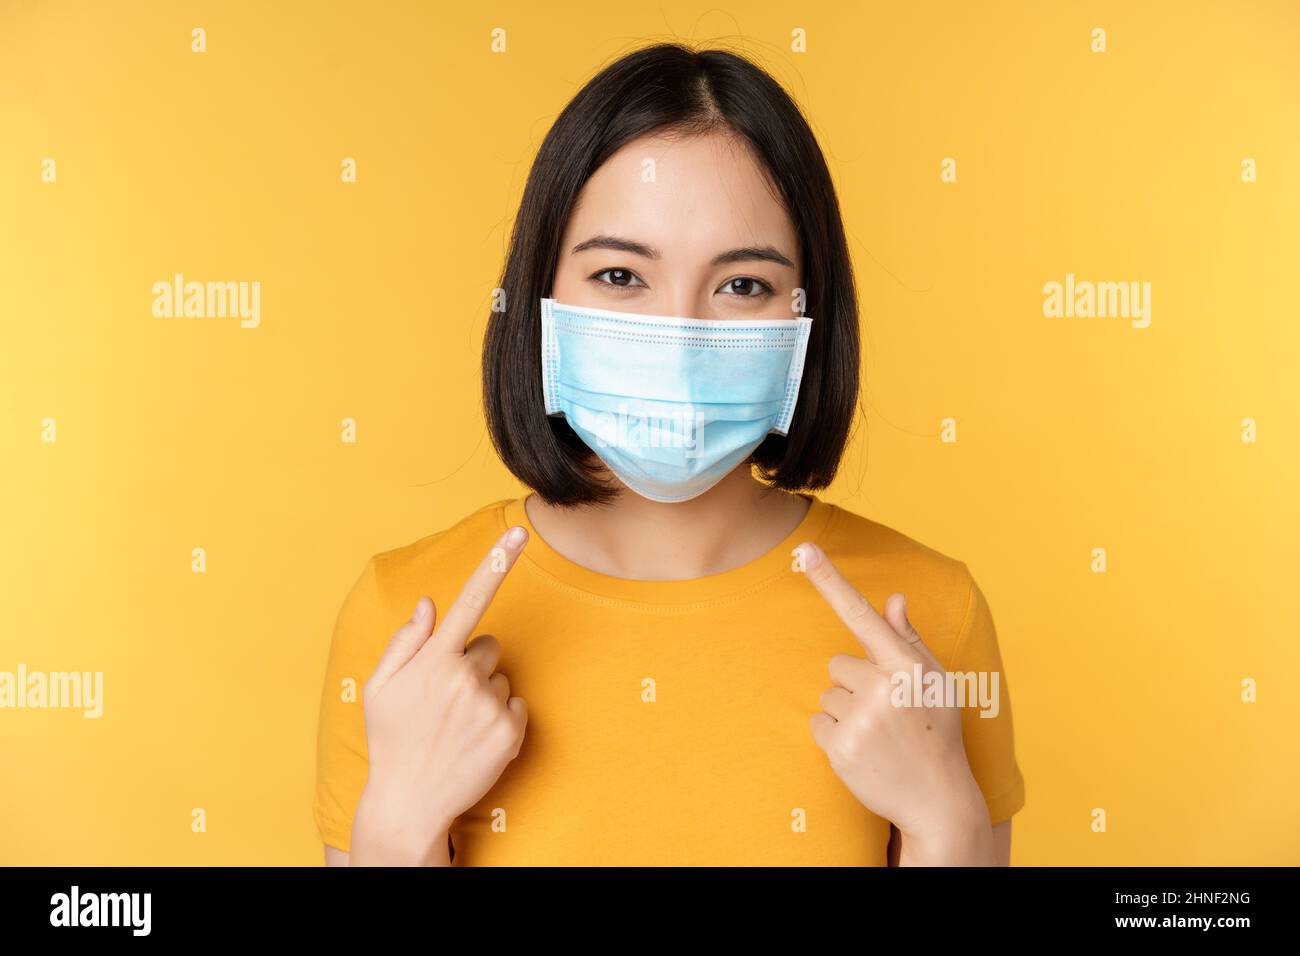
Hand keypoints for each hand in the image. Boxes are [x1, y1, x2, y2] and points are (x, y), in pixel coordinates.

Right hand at [350, 526, 529, 865]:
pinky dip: (499, 717)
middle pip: (487, 645)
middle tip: (442, 698)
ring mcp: (491, 704)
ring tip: (454, 724)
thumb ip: (405, 642)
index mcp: (434, 659)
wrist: (409, 803)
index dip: (496, 561)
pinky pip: (514, 704)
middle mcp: (466, 676)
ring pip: (500, 676)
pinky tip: (474, 738)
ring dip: (483, 692)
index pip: (471, 600)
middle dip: (469, 662)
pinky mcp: (511, 730)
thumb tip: (429, 604)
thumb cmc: (391, 740)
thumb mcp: (379, 688)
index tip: (520, 532)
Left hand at [795, 541, 993, 863]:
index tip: (804, 550)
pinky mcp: (840, 747)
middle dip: (855, 683)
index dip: (830, 580)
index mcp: (908, 665)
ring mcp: (861, 719)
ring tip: (878, 734)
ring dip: (846, 711)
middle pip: (837, 663)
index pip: (862, 615)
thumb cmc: (937, 733)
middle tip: (885, 712)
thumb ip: (908, 640)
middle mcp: (884, 687)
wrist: (938, 801)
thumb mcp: (934, 683)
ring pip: (827, 694)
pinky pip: (818, 722)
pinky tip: (863, 750)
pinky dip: (834, 736)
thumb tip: (893, 599)